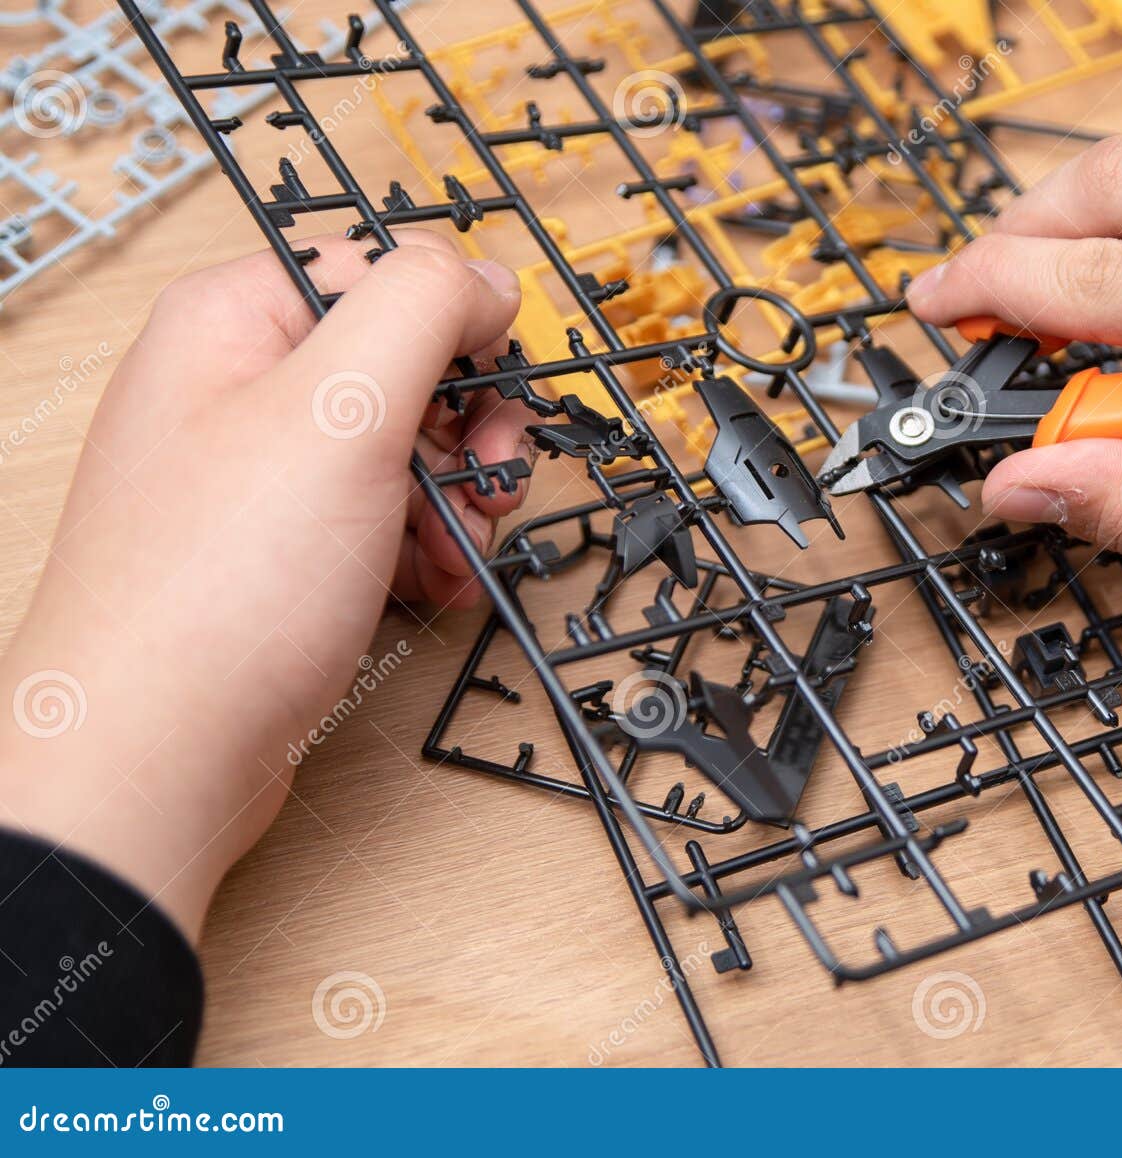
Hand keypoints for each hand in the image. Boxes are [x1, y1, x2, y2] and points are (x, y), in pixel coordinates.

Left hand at [0, 232, 523, 939]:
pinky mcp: (281, 555)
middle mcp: (239, 392)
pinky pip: (381, 523)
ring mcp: (259, 479)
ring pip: (404, 452)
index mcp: (234, 324)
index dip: (459, 327)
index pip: (381, 271)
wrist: (152, 757)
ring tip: (457, 556)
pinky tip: (434, 590)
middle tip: (488, 483)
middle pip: (404, 366)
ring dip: (457, 501)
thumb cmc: (217, 591)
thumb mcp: (341, 411)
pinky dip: (427, 553)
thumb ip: (423, 310)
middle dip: (467, 429)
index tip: (497, 395)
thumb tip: (483, 275)